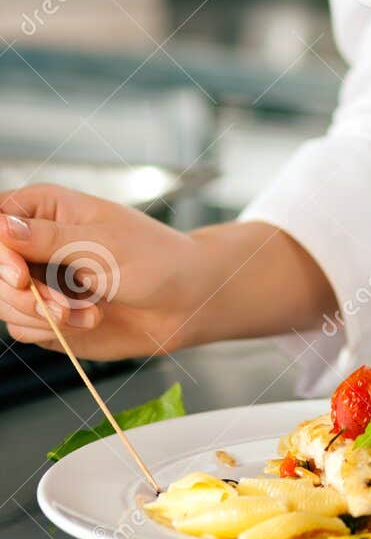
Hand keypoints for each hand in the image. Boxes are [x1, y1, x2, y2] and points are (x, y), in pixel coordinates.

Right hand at [0, 184, 338, 359]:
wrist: (184, 301)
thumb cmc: (154, 258)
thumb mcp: (102, 245)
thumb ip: (47, 239)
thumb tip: (2, 227)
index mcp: (45, 207)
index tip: (21, 276)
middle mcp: (34, 241)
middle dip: (23, 294)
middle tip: (61, 306)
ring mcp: (38, 279)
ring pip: (4, 303)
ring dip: (43, 316)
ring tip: (88, 311)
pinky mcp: (45, 313)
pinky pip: (23, 328)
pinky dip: (53, 330)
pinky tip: (89, 319)